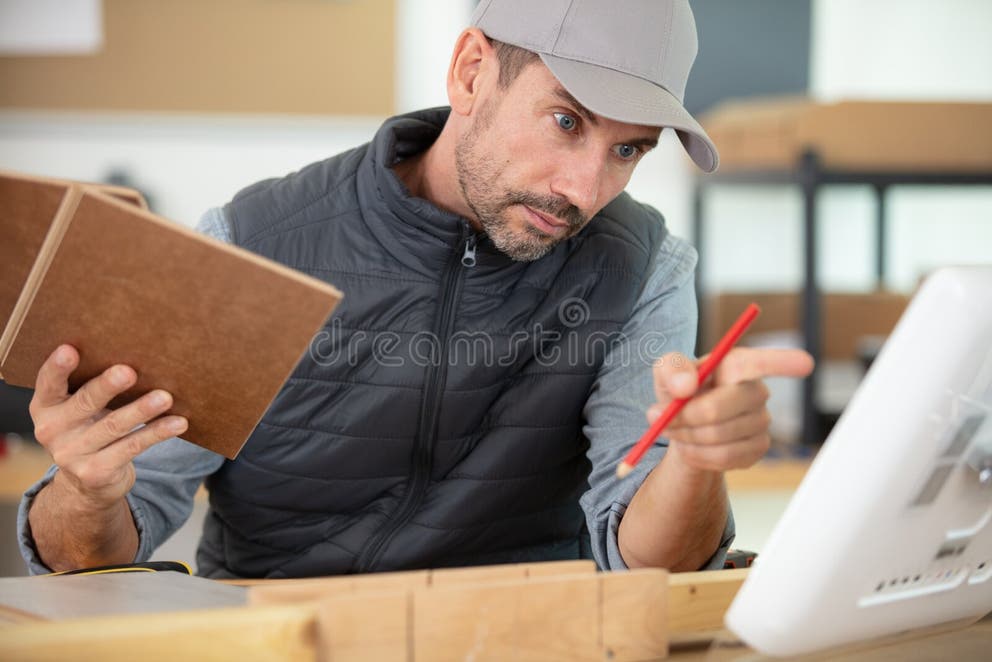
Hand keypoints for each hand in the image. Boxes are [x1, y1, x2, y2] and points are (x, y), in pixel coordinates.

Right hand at [29, 344, 187, 507]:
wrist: (87, 483)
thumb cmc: (90, 429)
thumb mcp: (80, 410)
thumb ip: (92, 387)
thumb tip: (138, 356)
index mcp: (45, 406)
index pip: (48, 383)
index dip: (57, 367)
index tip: (70, 349)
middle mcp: (52, 430)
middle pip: (85, 402)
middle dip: (107, 386)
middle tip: (129, 371)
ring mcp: (72, 454)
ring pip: (113, 425)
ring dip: (141, 410)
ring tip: (165, 397)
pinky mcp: (95, 473)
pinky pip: (132, 447)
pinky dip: (157, 432)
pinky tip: (178, 422)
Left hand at [650, 348, 813, 473]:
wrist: (682, 425)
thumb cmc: (678, 389)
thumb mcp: (666, 372)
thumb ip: (671, 370)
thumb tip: (686, 386)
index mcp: (736, 365)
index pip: (762, 363)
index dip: (783, 363)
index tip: (805, 363)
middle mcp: (756, 391)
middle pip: (721, 408)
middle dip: (684, 416)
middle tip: (658, 416)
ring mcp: (762, 422)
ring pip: (718, 436)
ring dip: (686, 436)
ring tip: (675, 428)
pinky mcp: (757, 449)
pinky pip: (724, 458)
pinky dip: (697, 455)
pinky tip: (691, 445)